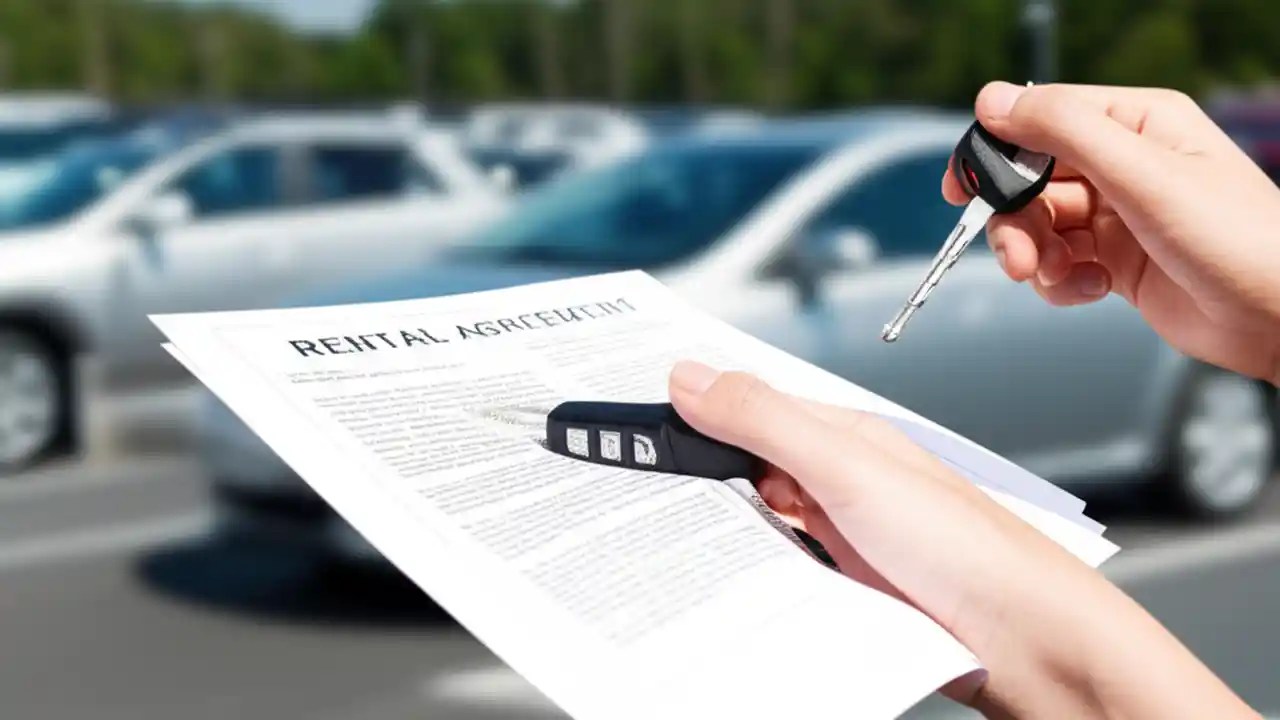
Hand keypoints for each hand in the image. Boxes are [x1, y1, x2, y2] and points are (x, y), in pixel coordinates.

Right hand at [669, 360, 1256, 717]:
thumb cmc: (963, 547)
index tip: (623, 428)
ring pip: (748, 526)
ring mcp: (834, 541)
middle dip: (687, 479)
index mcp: (836, 437)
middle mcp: (832, 485)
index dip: (684, 415)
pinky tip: (719, 582)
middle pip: (736, 471)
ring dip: (713, 532)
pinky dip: (740, 574)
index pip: (741, 410)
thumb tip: (690, 376)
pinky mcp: (837, 591)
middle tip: (628, 488)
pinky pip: (770, 574)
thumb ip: (766, 420)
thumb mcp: (848, 468)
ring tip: (663, 538)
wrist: (1022, 642)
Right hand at [943, 81, 1279, 385]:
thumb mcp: (1144, 174)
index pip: (1041, 119)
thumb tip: (994, 101)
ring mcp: (1119, 215)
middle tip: (1017, 256)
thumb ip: (1064, 129)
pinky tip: (1088, 289)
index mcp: (1136, 123)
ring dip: (1034, 255)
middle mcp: (1124, 165)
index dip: (994, 153)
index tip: (962, 187)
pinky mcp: (1117, 261)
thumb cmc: (1241, 241)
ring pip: (1039, 227)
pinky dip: (1059, 282)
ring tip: (1055, 277)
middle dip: (1014, 221)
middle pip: (1030, 181)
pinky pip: (1059, 263)